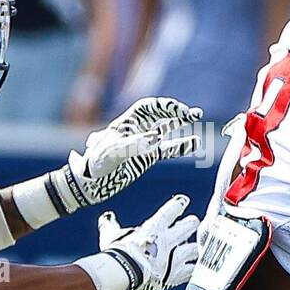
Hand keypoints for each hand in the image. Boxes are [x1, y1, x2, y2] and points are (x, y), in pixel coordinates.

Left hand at [63, 98, 202, 208]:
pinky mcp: (148, 157)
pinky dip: (181, 146)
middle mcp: (137, 130)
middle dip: (176, 111)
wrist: (92, 181)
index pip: (149, 108)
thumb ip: (133, 145)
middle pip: (160, 114)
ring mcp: (144, 143)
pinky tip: (194, 143)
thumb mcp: (112, 152)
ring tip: (197, 117)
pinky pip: (169, 149)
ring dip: (181, 122)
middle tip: (193, 114)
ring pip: (166, 128)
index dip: (165, 107)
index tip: (181, 111)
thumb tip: (154, 139)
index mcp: (127, 123)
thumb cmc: (97, 163)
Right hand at [97, 194, 199, 289]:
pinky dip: (193, 269)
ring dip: (195, 248)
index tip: (182, 202)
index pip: (172, 210)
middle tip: (192, 223)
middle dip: (191, 224)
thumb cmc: (116, 254)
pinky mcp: (176, 275)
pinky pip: (192, 271)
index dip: (178, 205)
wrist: (122, 273)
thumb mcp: (111, 235)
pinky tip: (195, 269)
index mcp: (154, 226)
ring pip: (194, 249)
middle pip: (189, 226)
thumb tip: (106, 219)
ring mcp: (175, 257)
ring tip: (195, 248)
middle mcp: (168, 239)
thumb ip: (111, 226)